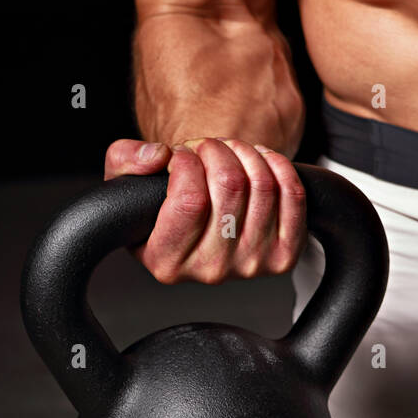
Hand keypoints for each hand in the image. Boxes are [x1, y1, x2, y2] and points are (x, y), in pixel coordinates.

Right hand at [103, 137, 307, 283]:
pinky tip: (260, 160)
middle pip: (230, 186)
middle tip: (207, 146)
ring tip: (230, 150)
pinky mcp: (283, 255)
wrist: (201, 221)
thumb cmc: (162, 203)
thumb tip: (158, 156)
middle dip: (217, 149)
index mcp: (166, 261)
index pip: (189, 199)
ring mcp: (250, 265)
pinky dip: (279, 166)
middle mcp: (210, 271)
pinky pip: (292, 196)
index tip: (181, 153)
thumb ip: (126, 160)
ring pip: (262, 185)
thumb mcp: (125, 181)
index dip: (187, 161)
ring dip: (246, 151)